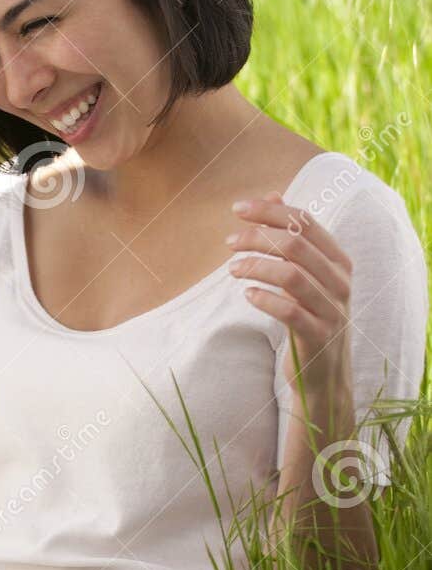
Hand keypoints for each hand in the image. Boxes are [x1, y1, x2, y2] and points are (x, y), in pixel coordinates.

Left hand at [225, 191, 353, 403]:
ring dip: (255, 266)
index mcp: (338, 260)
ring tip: (232, 269)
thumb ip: (292, 236)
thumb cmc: (310, 316)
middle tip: (229, 243)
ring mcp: (332, 309)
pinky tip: (247, 295)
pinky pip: (289, 311)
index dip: (270, 210)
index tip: (237, 209)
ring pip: (291, 274)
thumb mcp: (305, 274)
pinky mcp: (318, 336)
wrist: (324, 375)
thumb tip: (272, 194)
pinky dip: (264, 299)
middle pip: (295, 244)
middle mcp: (340, 281)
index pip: (305, 221)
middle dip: (257, 237)